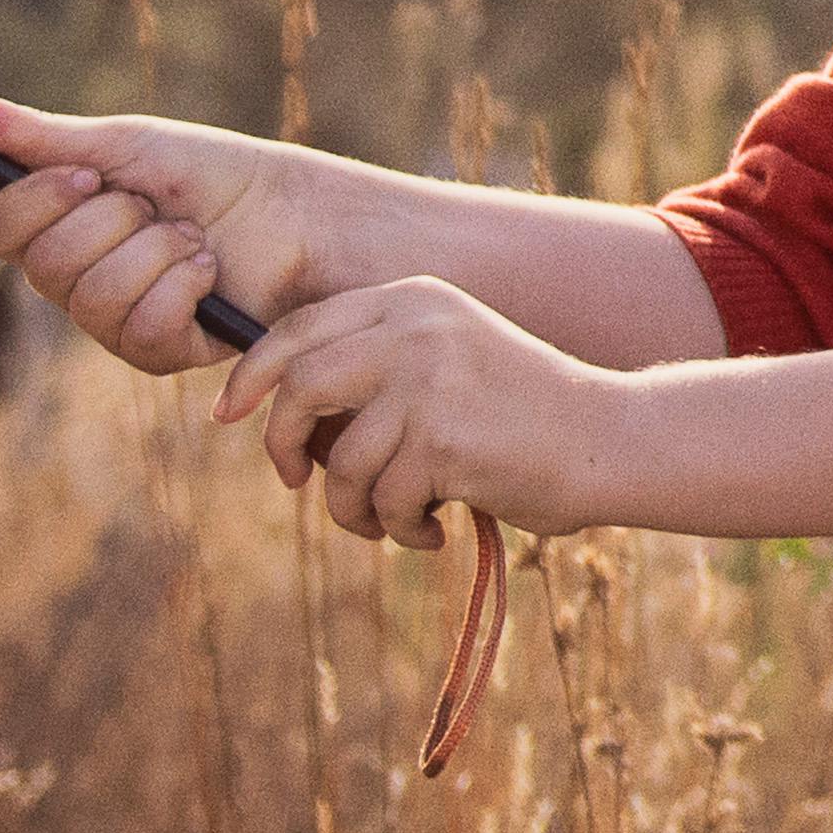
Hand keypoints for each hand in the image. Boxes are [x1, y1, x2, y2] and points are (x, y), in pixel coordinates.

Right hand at [0, 90, 340, 373]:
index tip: (88, 176)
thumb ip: (43, 137)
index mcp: (58, 228)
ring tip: (192, 236)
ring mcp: (115, 322)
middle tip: (155, 206)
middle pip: (46, 265)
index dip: (37, 203)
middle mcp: (76, 281)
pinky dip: (182, 287)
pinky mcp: (162, 353)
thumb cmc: (210, 173)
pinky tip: (209, 271)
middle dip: (112, 223)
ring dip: (154, 253)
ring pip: (92, 300)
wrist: (293, 211)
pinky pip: (141, 331)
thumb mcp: (125, 145)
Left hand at [213, 277, 623, 544]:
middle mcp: (414, 331)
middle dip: (284, 444)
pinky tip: (435, 530)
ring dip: (357, 508)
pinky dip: (402, 529)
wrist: (607, 439)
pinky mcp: (442, 439)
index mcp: (411, 301)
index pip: (299, 328)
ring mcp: (427, 383)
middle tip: (297, 479)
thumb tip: (287, 417)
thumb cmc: (523, 414)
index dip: (252, 373)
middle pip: (299, 388)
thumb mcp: (448, 361)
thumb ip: (377, 368)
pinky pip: (386, 501)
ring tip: (395, 520)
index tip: (226, 412)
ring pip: (342, 462)